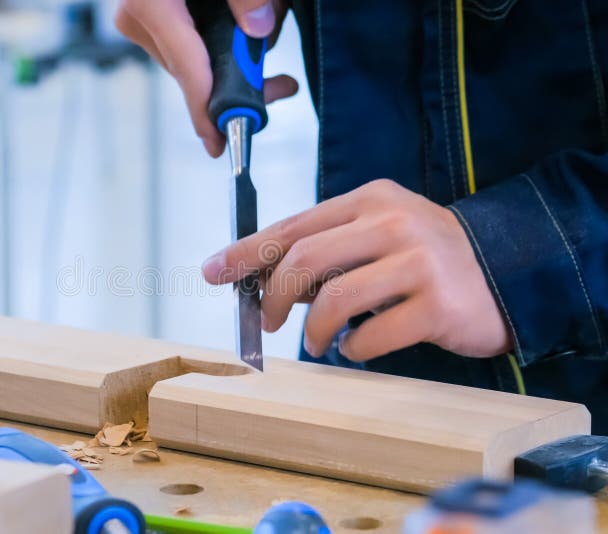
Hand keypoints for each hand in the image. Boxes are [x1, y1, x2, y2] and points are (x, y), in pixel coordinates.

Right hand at [115, 0, 297, 156]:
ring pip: (193, 64)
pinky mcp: (151, 21)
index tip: (221, 145)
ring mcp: (142, 21)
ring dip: (232, 66)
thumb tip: (259, 28)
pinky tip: (246, 44)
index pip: (188, 69)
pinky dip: (218, 51)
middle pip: (194, 73)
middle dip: (237, 84)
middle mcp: (140, 18)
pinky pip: (188, 50)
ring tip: (272, 59)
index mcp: (153, 3)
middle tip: (280, 89)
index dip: (208, 110)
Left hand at [201, 179, 513, 360]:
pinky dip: (352, 349)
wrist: (506, 272)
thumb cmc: (425, 258)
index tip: (214, 272)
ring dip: (313, 331)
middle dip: (274, 298)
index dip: (247, 252)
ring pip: (334, 300)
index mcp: (371, 200)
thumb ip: (327, 247)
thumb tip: (258, 276)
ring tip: (318, 342)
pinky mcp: (438, 305)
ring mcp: (418, 262)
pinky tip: (357, 347)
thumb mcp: (378, 234)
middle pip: (304, 260)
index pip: (293, 225)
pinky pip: (370, 336)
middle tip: (268, 322)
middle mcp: (393, 223)